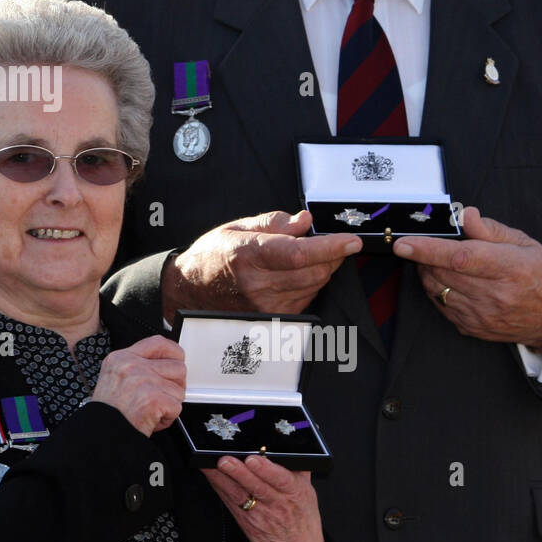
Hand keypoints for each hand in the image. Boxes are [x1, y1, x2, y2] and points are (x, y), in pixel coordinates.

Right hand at [90, 335, 185, 436]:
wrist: (102, 434)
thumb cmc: (108, 412)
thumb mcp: (113, 377)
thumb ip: (136, 367)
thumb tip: (161, 366)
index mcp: (122, 358)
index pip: (158, 343)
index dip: (174, 351)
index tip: (177, 359)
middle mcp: (133, 366)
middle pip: (177, 367)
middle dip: (175, 384)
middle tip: (163, 395)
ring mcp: (144, 381)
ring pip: (179, 389)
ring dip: (170, 404)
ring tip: (153, 410)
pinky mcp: (154, 399)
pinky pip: (177, 407)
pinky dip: (167, 419)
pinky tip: (152, 420)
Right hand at [163, 210, 359, 319]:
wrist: (190, 290)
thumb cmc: (212, 257)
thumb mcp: (236, 228)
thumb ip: (274, 222)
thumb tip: (305, 222)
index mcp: (248, 256)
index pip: (298, 253)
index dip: (330, 247)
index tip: (350, 241)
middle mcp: (257, 285)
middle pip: (314, 272)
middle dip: (331, 255)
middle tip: (329, 242)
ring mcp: (266, 306)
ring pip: (314, 286)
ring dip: (320, 269)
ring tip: (302, 257)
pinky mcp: (273, 319)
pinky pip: (306, 299)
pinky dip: (310, 283)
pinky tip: (294, 275)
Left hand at [203, 454, 324, 541]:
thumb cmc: (302, 515)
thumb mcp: (307, 489)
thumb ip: (297, 466)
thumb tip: (288, 442)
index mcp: (294, 491)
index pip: (281, 480)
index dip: (266, 470)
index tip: (253, 460)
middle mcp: (276, 502)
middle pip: (256, 487)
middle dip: (239, 473)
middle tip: (225, 460)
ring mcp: (259, 512)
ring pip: (239, 494)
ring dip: (223, 479)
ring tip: (212, 465)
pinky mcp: (244, 519)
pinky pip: (229, 500)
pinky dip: (218, 485)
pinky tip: (209, 474)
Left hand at [392, 206, 541, 348]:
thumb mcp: (524, 243)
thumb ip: (490, 229)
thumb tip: (465, 216)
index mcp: (510, 269)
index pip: (460, 258)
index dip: (428, 249)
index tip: (404, 244)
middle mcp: (495, 295)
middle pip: (442, 273)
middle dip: (425, 257)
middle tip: (427, 246)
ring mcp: (483, 315)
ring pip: (436, 290)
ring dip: (428, 273)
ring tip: (439, 263)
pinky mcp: (473, 328)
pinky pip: (441, 306)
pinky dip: (437, 291)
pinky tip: (450, 282)